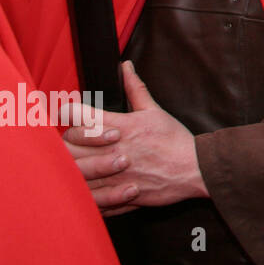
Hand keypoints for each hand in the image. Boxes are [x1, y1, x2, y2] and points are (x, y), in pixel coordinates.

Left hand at [63, 60, 208, 214]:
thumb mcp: (155, 111)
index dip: (70, 113)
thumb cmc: (175, 141)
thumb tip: (126, 67)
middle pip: (69, 146)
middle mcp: (113, 151)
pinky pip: (89, 197)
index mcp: (122, 127)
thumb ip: (135, 89)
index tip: (73, 113)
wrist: (194, 169)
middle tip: (76, 140)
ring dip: (73, 167)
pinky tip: (89, 185)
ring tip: (80, 162)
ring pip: (75, 173)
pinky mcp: (117, 196)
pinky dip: (84, 192)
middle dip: (68, 141)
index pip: (79, 116)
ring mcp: (114, 175)